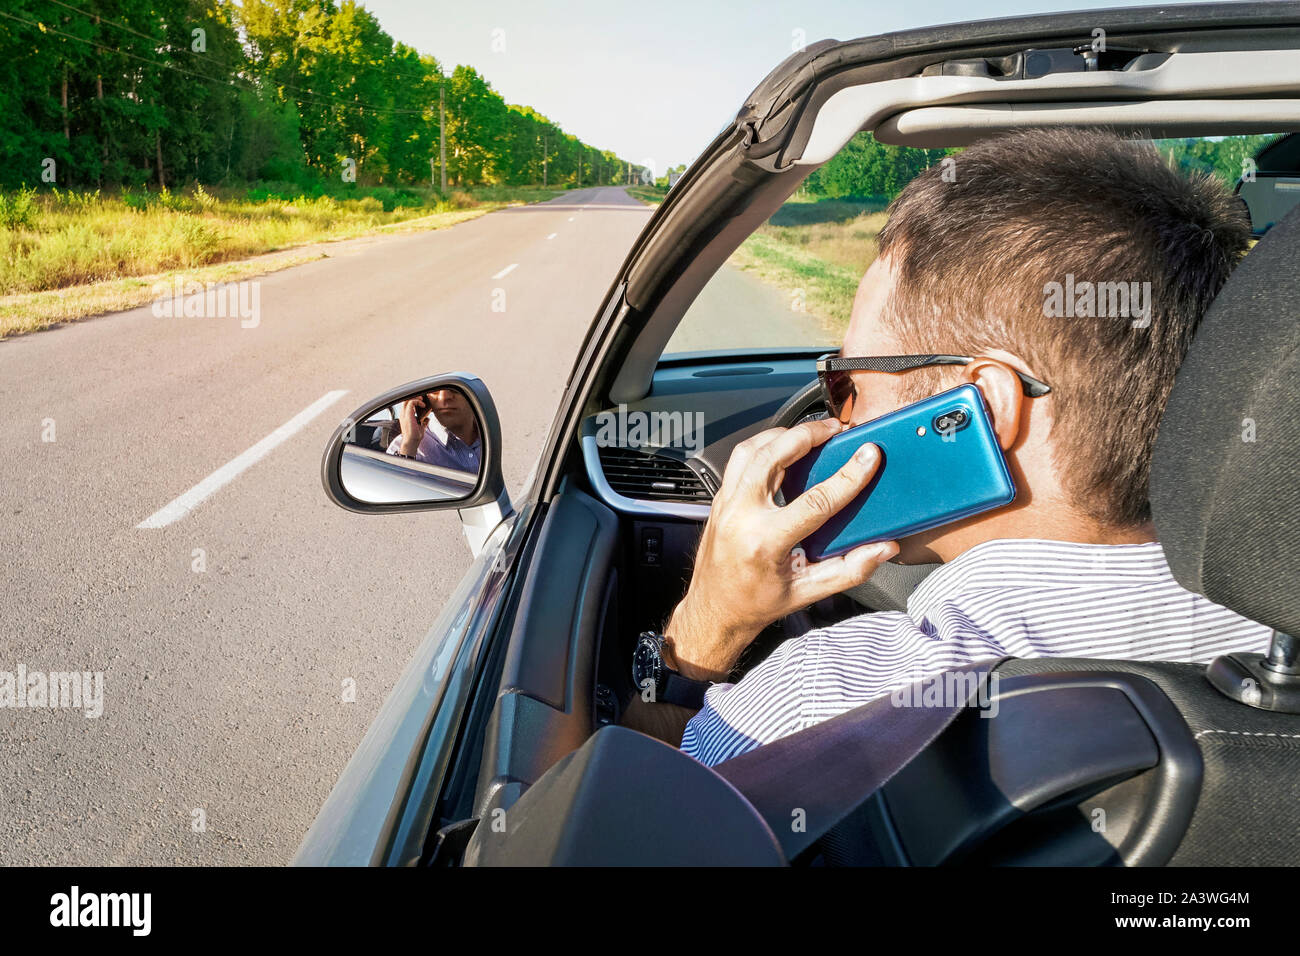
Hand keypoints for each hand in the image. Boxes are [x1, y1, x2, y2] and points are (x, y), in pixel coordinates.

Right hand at [398, 397, 428, 457]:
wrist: (412, 442)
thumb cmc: (415, 436)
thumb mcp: (420, 426)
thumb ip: (423, 422)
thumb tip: (427, 419)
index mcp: (405, 416)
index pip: (406, 404)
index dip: (413, 400)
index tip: (421, 401)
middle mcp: (403, 414)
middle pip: (405, 399)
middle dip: (414, 396)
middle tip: (422, 398)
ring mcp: (404, 414)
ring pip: (407, 399)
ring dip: (416, 398)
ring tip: (422, 400)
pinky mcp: (408, 414)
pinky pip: (411, 402)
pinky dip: (418, 401)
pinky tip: (423, 405)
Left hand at [666, 418, 897, 681]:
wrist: (714, 611)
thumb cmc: (756, 604)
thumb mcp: (807, 592)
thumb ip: (849, 570)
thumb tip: (882, 548)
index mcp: (764, 543)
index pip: (815, 501)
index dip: (847, 476)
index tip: (868, 456)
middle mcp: (740, 518)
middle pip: (773, 457)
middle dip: (808, 435)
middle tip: (834, 429)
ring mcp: (725, 505)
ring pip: (750, 450)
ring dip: (782, 435)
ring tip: (811, 432)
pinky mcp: (720, 500)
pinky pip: (739, 460)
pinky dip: (763, 446)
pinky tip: (784, 448)